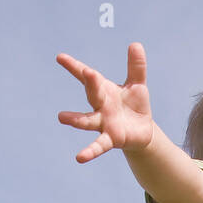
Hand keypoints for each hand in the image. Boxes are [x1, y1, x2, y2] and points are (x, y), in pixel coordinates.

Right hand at [56, 43, 154, 161]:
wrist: (142, 130)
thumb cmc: (134, 104)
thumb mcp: (137, 84)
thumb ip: (136, 67)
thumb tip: (136, 44)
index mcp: (104, 90)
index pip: (87, 76)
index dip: (74, 66)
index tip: (60, 57)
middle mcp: (100, 106)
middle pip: (93, 94)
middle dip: (90, 84)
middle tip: (85, 72)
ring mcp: (103, 123)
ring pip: (88, 121)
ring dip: (76, 120)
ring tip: (61, 117)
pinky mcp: (111, 139)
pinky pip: (98, 145)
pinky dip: (90, 151)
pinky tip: (79, 157)